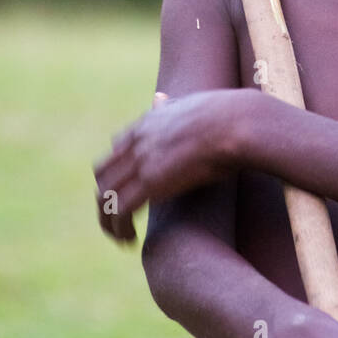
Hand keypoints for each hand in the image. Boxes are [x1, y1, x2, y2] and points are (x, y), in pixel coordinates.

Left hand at [94, 87, 252, 244]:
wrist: (234, 123)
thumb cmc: (226, 117)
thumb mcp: (191, 105)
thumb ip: (171, 107)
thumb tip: (159, 97)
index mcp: (148, 122)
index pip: (117, 147)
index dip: (120, 170)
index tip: (130, 188)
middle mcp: (138, 141)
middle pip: (103, 173)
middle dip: (106, 195)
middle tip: (119, 217)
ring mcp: (141, 161)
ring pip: (105, 195)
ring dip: (108, 218)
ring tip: (121, 236)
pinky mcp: (150, 183)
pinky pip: (119, 210)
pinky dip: (119, 227)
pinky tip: (130, 239)